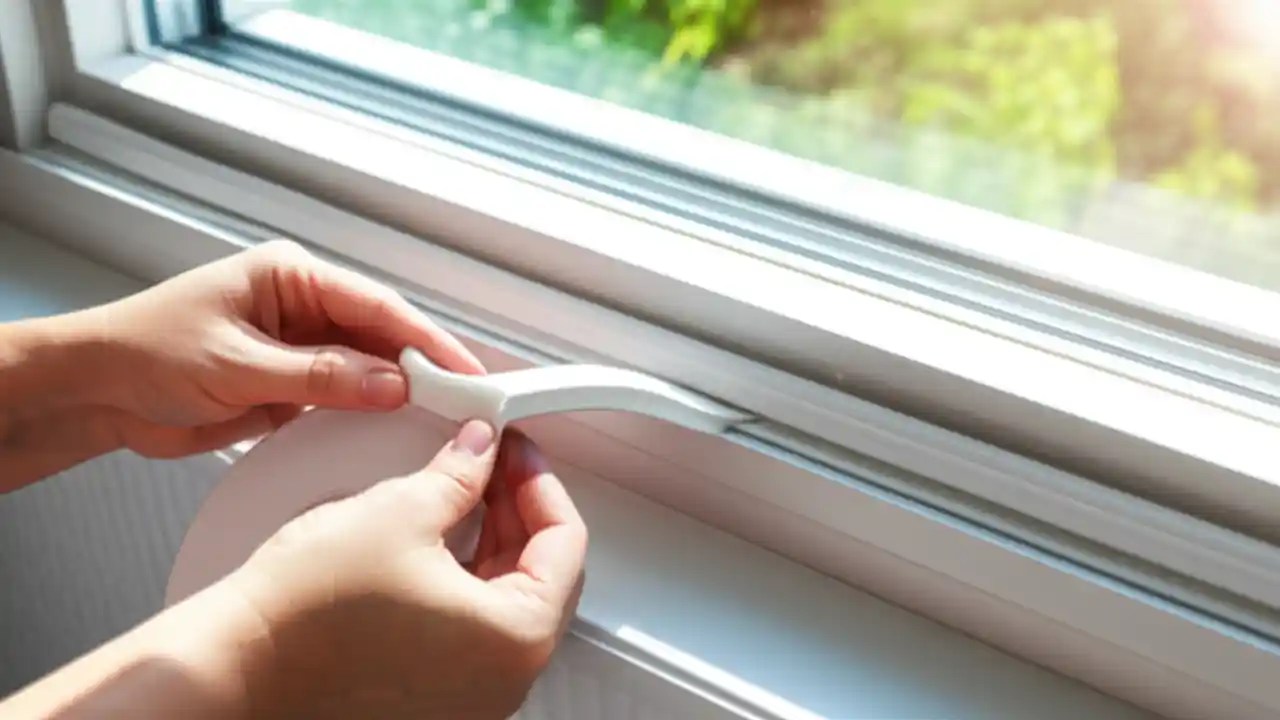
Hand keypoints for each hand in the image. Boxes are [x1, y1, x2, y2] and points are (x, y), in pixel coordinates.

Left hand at [87, 240, 482, 457]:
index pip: (375, 305)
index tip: (462, 370)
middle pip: (380, 334)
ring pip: (367, 366)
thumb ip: (319, 376)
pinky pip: (343, 394)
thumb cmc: (145, 353)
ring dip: (398, 391)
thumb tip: (390, 383)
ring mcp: (297, 345)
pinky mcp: (289, 383)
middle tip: (466, 400)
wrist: (93, 392)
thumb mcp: (238, 365)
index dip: (425, 338)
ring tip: (442, 418)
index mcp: (290, 276)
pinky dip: (368, 412)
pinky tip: (392, 429)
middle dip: (422, 365)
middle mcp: (300, 305)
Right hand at [226, 421, 586, 718]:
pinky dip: (466, 582)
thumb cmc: (304, 613)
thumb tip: (482, 449)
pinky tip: (439, 541)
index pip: (567, 544)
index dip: (540, 481)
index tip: (516, 450)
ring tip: (464, 492)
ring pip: (508, 604)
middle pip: (544, 576)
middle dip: (519, 510)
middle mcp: (502, 682)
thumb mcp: (402, 511)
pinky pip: (472, 634)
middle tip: (492, 463)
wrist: (235, 666)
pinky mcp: (432, 702)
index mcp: (517, 639)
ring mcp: (468, 699)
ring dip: (494, 543)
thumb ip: (462, 473)